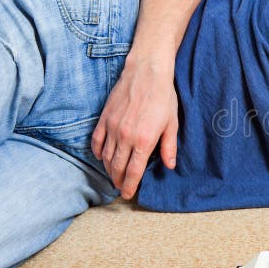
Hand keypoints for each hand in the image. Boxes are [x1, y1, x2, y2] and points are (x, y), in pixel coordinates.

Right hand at [91, 57, 178, 198]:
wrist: (146, 73)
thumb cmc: (163, 97)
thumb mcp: (172, 123)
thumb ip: (169, 147)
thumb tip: (169, 165)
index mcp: (144, 141)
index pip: (133, 171)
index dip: (129, 186)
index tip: (127, 194)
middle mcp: (126, 137)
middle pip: (116, 168)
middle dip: (118, 181)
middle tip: (120, 188)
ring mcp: (112, 128)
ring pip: (105, 157)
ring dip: (108, 169)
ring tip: (113, 175)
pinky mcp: (104, 119)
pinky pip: (96, 142)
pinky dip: (97, 152)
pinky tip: (102, 157)